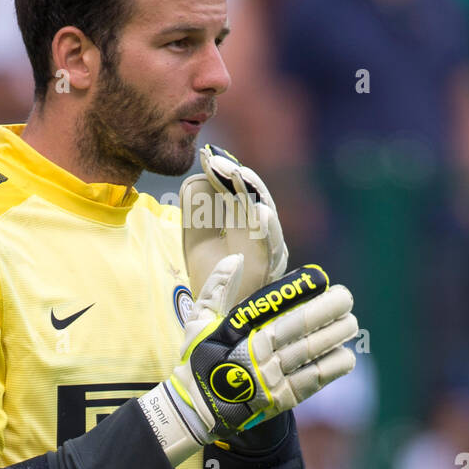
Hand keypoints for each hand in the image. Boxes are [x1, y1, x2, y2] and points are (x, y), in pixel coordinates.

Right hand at [138, 254, 357, 463]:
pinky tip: (347, 357)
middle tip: (346, 298)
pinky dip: (331, 370)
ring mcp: (273, 381)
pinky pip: (312, 382)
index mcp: (242, 336)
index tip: (321, 280)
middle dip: (327, 312)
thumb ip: (216, 289)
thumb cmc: (198, 360)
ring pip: (311, 354)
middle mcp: (260, 358)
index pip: (278, 312)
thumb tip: (235, 259)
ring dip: (335, 337)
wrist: (196, 409)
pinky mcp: (282, 400)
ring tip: (351, 323)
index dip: (302, 296)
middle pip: (301, 331)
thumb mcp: (198, 322)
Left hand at [180, 145, 287, 304]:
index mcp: (250, 221)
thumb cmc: (212, 274)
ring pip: (265, 218)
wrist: (213, 313)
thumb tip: (201, 176)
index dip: (226, 172)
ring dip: (252, 194)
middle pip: (256, 197)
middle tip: (218, 161)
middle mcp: (265, 233)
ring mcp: (270, 252)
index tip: (208, 155)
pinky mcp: (267, 270)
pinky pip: (269, 247)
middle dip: (238, 178)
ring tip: (238, 174)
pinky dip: (264, 228)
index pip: (241, 189)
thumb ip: (199, 208)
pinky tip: (259, 210)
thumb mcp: (197, 235)